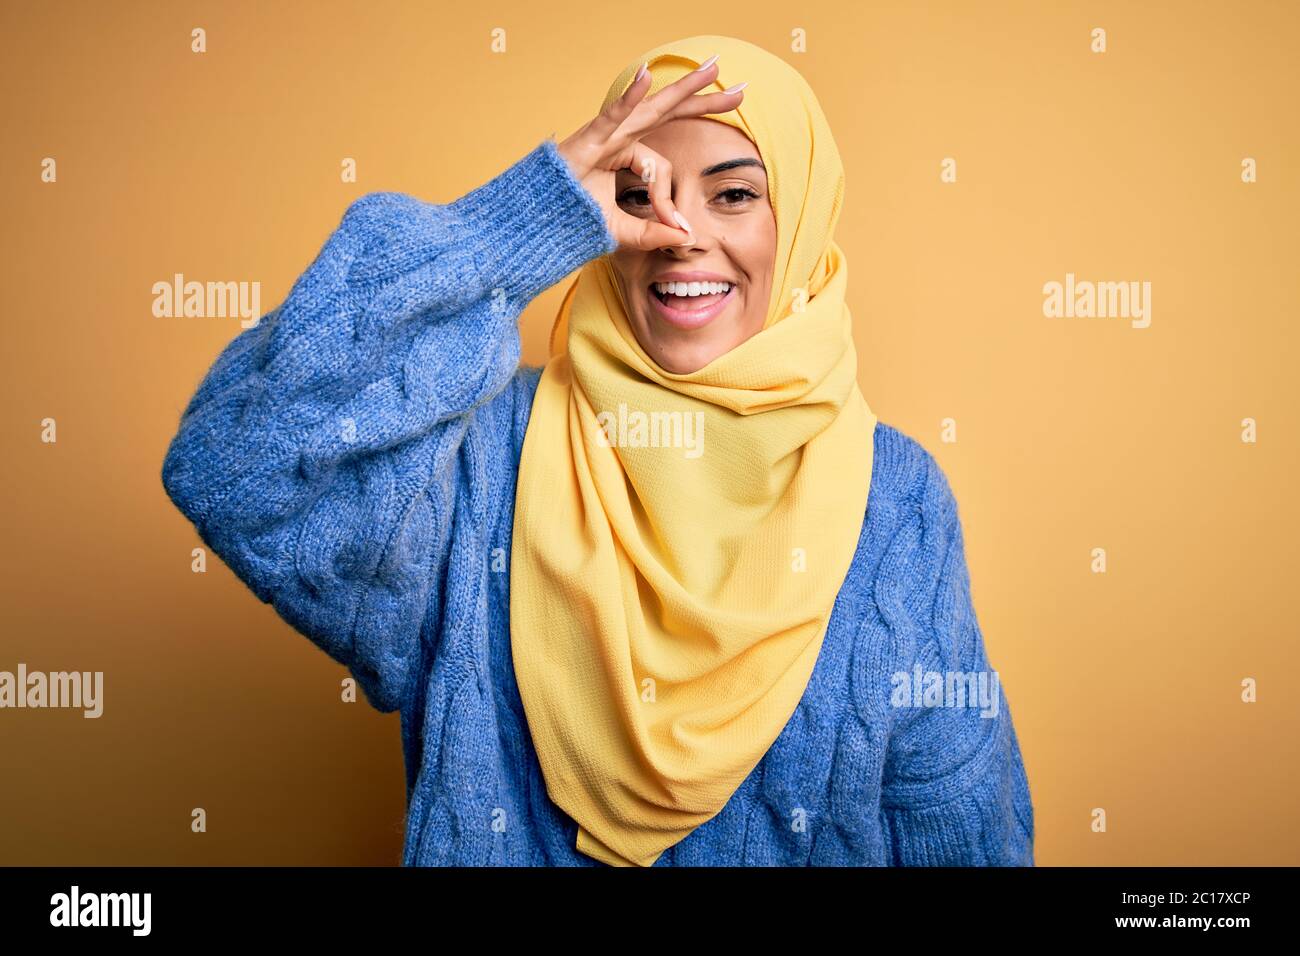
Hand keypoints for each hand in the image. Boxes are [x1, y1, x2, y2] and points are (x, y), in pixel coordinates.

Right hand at [556, 57, 744, 249]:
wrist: (539, 229)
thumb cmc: (574, 223)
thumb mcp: (625, 231)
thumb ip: (656, 231)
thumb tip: (689, 237)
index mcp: (626, 157)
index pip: (660, 169)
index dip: (667, 199)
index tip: (675, 227)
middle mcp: (619, 140)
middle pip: (668, 114)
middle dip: (704, 100)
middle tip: (742, 90)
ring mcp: (603, 137)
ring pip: (650, 110)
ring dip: (682, 88)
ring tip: (712, 67)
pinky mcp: (587, 142)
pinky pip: (612, 117)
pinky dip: (628, 98)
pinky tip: (644, 76)